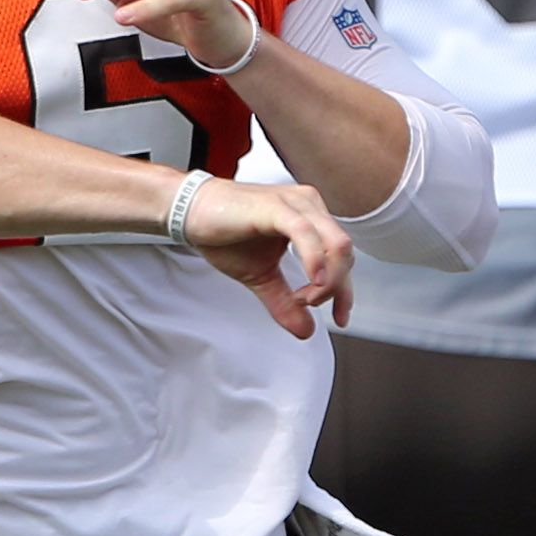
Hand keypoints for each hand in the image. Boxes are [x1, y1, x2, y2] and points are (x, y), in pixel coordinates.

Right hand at [176, 175, 352, 339]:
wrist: (190, 211)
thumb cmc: (224, 233)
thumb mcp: (260, 277)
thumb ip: (284, 302)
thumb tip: (305, 330)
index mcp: (311, 219)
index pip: (342, 257)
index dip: (346, 291)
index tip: (340, 318)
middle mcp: (309, 207)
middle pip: (345, 252)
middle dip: (337, 288)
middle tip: (308, 304)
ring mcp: (295, 204)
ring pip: (335, 244)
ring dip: (328, 279)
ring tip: (303, 296)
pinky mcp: (276, 207)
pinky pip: (305, 233)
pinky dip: (314, 260)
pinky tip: (313, 280)